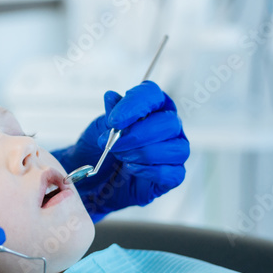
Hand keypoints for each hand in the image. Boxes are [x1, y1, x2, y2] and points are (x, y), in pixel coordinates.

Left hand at [53, 81, 188, 220]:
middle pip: (169, 123)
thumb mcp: (99, 127)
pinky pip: (174, 173)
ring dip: (144, 154)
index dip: (134, 105)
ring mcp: (174, 150)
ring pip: (177, 149)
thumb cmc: (103, 147)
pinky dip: (150, 171)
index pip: (152, 95)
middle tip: (114, 144)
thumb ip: (110, 114)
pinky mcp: (174, 175)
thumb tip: (112, 97)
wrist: (96, 177)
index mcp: (153, 106)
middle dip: (138, 135)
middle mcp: (168, 125)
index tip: (114, 121)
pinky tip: (132, 169)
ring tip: (121, 157)